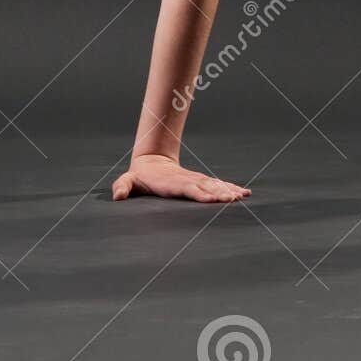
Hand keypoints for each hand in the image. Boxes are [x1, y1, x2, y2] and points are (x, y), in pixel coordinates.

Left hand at [111, 153, 251, 203]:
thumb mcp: (128, 180)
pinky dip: (230, 188)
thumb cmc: (139, 177)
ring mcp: (195, 181)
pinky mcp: (201, 183)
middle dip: (219, 193)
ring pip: (214, 186)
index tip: (211, 199)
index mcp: (172, 183)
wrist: (152, 161)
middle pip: (205, 187)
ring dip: (228, 191)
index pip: (187, 188)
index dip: (199, 194)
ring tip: (242, 196)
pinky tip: (243, 193)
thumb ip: (122, 186)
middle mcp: (187, 181)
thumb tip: (117, 196)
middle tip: (233, 199)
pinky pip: (217, 186)